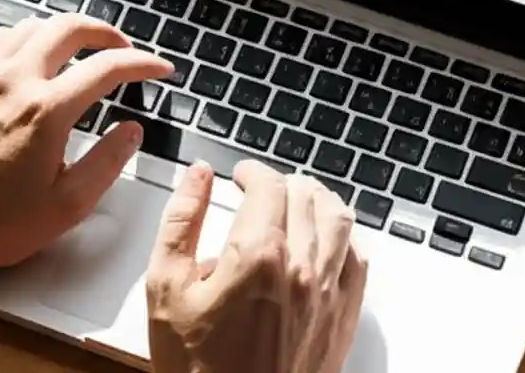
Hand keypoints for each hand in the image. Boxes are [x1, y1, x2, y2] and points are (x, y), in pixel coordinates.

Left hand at [0, 15, 172, 278]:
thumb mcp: (66, 206)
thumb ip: (108, 162)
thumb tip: (131, 132)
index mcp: (46, 112)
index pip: (108, 67)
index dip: (143, 63)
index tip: (159, 69)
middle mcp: (15, 83)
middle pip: (70, 28)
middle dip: (107, 33)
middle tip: (124, 50)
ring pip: (33, 26)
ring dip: (67, 31)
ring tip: (84, 49)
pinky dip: (28, 37)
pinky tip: (35, 55)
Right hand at [147, 161, 367, 372]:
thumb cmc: (197, 369)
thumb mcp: (166, 290)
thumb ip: (180, 223)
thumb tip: (198, 176)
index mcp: (258, 256)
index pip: (269, 184)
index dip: (253, 171)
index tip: (241, 175)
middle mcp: (302, 267)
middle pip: (305, 194)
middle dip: (280, 183)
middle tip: (261, 191)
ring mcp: (329, 291)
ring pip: (339, 217)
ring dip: (316, 201)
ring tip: (294, 204)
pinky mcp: (344, 314)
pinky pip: (358, 256)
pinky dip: (342, 237)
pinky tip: (324, 241)